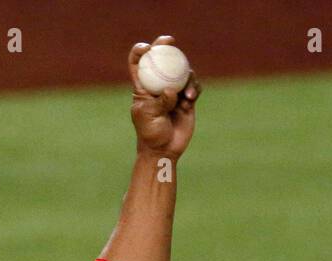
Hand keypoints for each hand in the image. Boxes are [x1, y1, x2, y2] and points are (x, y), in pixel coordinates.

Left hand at [127, 36, 200, 159]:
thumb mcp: (149, 117)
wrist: (164, 150)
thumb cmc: (150, 134)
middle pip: (161, 60)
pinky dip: (194, 88)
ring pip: (182, 71)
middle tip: (170, 40)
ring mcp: (174, 91)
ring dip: (187, 77)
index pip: (137, 64)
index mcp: (142, 88)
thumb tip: (172, 90)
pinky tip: (191, 99)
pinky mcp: (187, 99)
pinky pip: (194, 85)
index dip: (140, 51)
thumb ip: (159, 102)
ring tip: (188, 95)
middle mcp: (158, 86)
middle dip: (165, 46)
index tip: (147, 47)